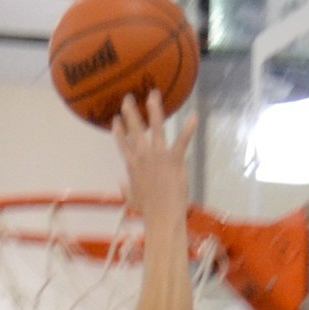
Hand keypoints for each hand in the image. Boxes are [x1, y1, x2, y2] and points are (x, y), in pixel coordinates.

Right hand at [113, 89, 197, 223]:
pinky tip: (194, 116)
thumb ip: (126, 188)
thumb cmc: (147, 210)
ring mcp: (158, 156)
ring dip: (155, 110)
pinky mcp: (174, 159)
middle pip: (135, 131)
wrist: (162, 215)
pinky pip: (183, 140)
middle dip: (131, 113)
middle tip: (128, 98)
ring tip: (153, 94)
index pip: (122, 145)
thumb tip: (121, 184)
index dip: (118, 132)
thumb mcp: (132, 199)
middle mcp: (143, 157)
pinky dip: (189, 129)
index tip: (114, 120)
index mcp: (132, 166)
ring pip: (156, 128)